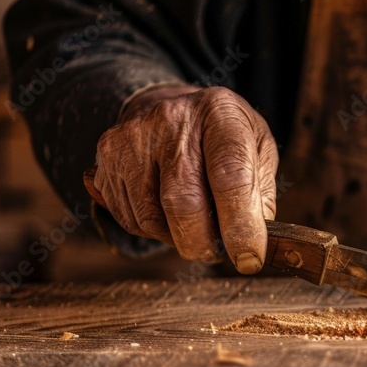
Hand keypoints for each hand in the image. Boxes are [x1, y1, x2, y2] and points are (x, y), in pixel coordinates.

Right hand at [90, 86, 278, 273]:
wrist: (176, 109)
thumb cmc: (224, 137)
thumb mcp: (259, 151)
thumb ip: (259, 195)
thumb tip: (251, 243)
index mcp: (219, 113)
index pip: (230, 177)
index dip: (240, 225)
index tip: (249, 258)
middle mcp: (171, 119)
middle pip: (183, 203)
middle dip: (204, 242)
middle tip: (218, 251)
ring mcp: (133, 137)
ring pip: (151, 219)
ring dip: (178, 239)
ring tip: (196, 227)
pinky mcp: (107, 157)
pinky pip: (129, 218)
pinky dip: (154, 231)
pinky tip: (169, 214)